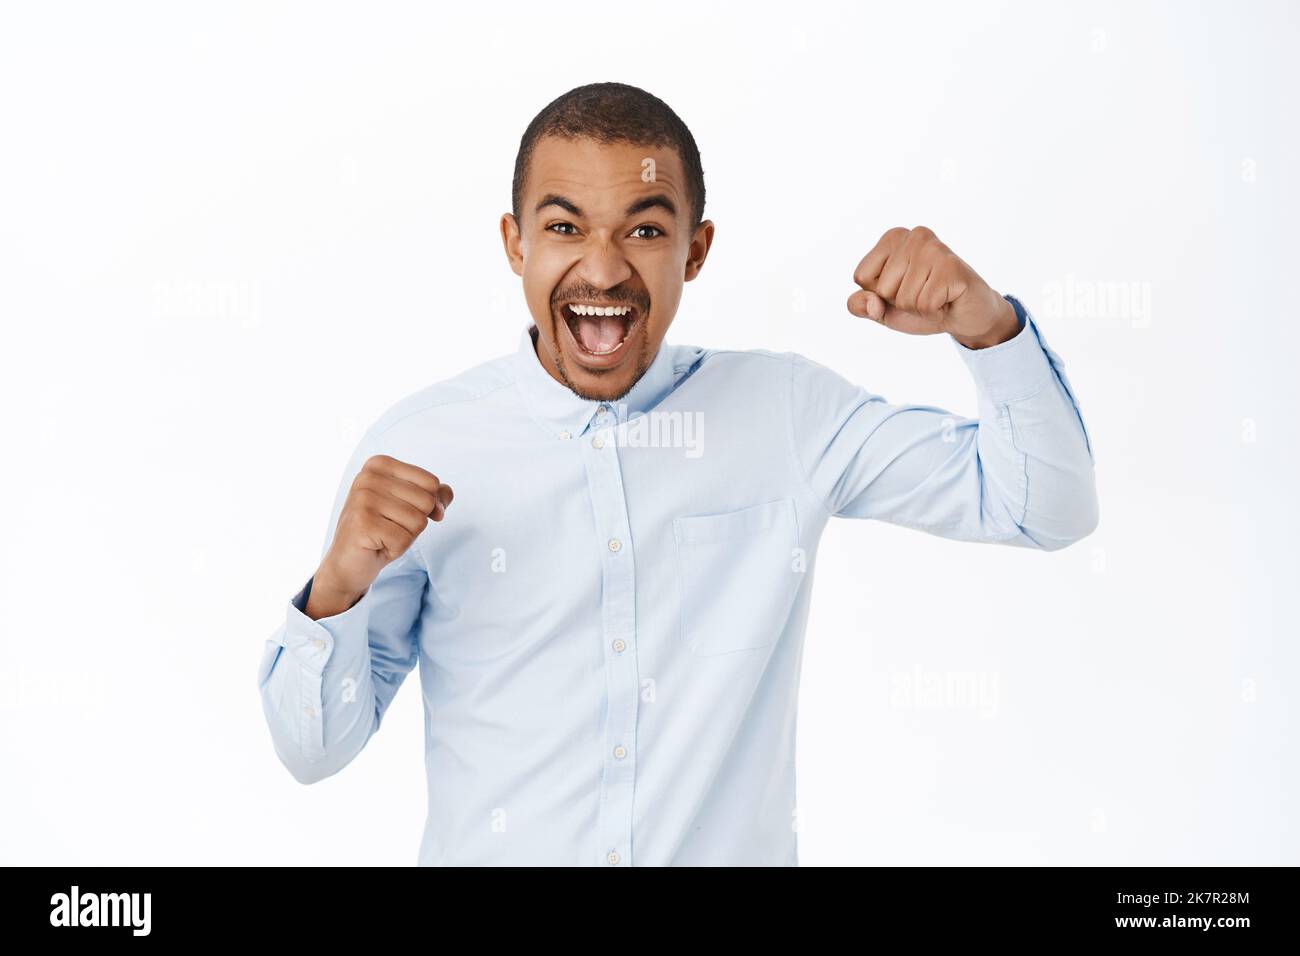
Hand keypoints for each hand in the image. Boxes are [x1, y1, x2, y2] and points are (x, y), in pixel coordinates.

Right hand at [306, 454, 452, 618]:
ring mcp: (363, 499)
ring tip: (383, 535)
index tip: (401, 512)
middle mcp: (368, 477)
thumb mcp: (410, 506)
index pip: (431, 482)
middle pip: (427, 501)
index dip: (427, 505)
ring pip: (418, 521)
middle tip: (390, 526)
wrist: (348, 561)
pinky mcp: (363, 523)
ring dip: (406, 536)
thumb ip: (435, 496)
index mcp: (380, 464)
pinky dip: (396, 548)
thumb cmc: (382, 529)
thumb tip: (444, 499)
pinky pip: (404, 539)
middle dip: (416, 522)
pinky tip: (377, 545)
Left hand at [847, 226, 1018, 348]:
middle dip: (900, 303)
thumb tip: (870, 302)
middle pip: (882, 289)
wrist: (962, 316)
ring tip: (936, 296)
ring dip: (919, 308)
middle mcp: (914, 236)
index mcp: (893, 238)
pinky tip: (946, 301)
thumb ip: (861, 305)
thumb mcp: (882, 309)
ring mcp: (934, 249)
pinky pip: (924, 304)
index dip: (879, 294)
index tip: (903, 288)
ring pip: (904, 299)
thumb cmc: (922, 305)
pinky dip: (933, 313)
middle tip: (923, 293)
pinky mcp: (951, 267)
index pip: (861, 276)